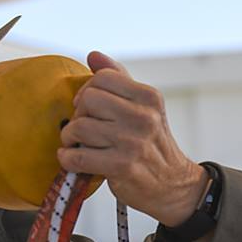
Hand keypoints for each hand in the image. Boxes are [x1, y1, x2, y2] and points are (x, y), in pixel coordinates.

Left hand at [58, 52, 208, 226]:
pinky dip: (68, 158)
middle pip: (88, 99)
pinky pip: (78, 156)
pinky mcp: (122, 166)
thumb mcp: (145, 108)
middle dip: (78, 114)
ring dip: (70, 138)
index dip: (88, 90)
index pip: (102, 78)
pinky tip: (72, 159)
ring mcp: (133, 142)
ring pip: (79, 127)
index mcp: (149, 97)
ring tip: (76, 144)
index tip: (88, 107)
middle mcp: (144, 117)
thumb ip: (119, 80)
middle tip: (82, 127)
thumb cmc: (152, 144)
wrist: (173, 185)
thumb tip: (93, 55)